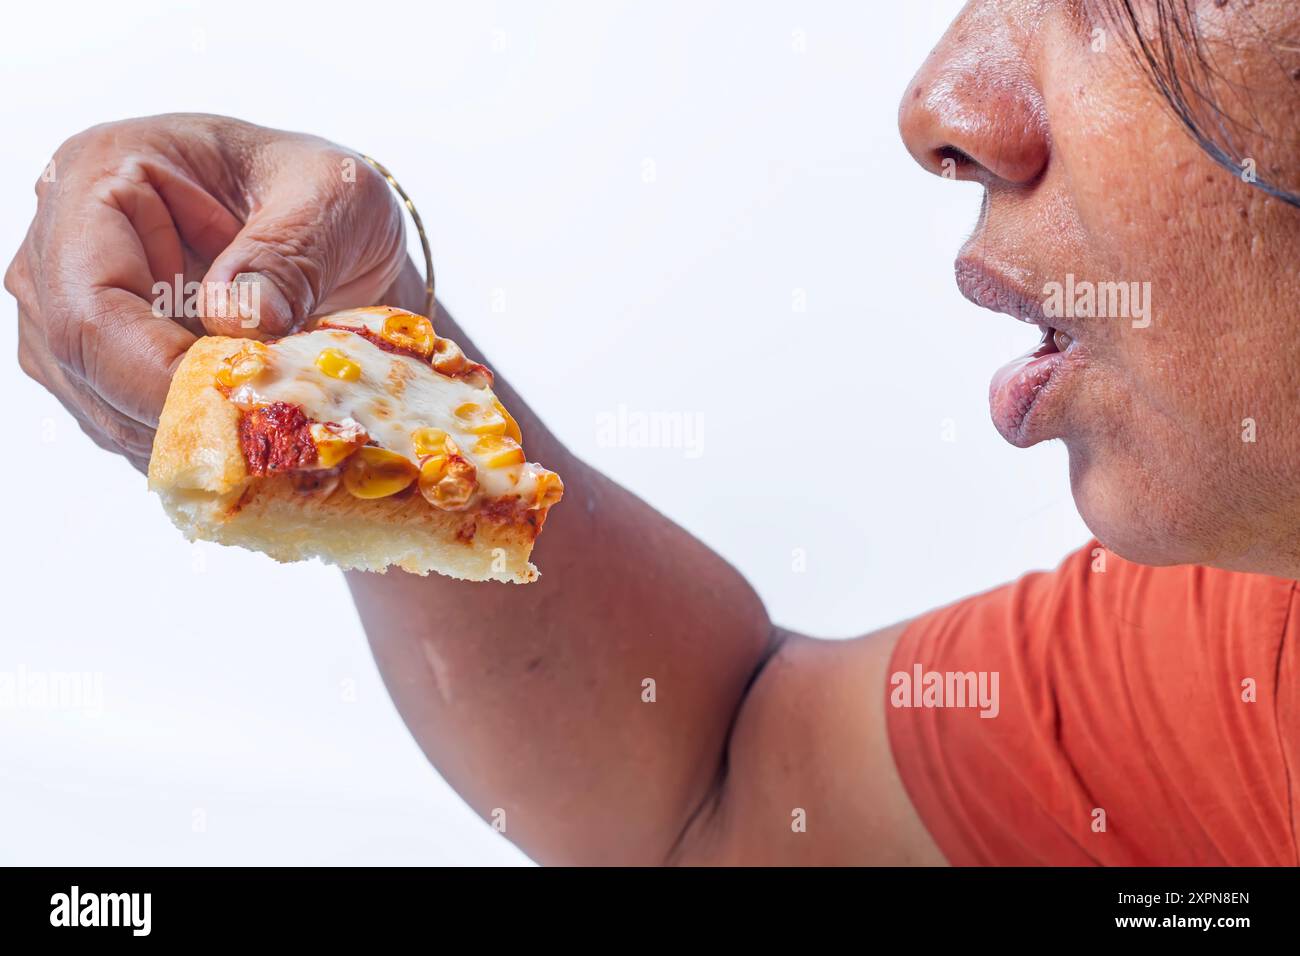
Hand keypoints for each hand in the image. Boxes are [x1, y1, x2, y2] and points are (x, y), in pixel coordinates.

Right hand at [5, 113, 410, 471]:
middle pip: (87, 365)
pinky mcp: (110, 364)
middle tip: (270, 430)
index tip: (238, 406)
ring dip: (196, 433)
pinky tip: (259, 429)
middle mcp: (66, 246)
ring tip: (277, 424)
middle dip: (182, 411)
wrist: (347, 228)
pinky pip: (134, 425)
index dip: (154, 372)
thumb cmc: (329, 190)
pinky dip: (200, 440)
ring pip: (105, 408)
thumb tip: (233, 321)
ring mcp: (78, 311)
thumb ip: (288, 255)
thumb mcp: (334, 198)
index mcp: (101, 175)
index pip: (90, 301)